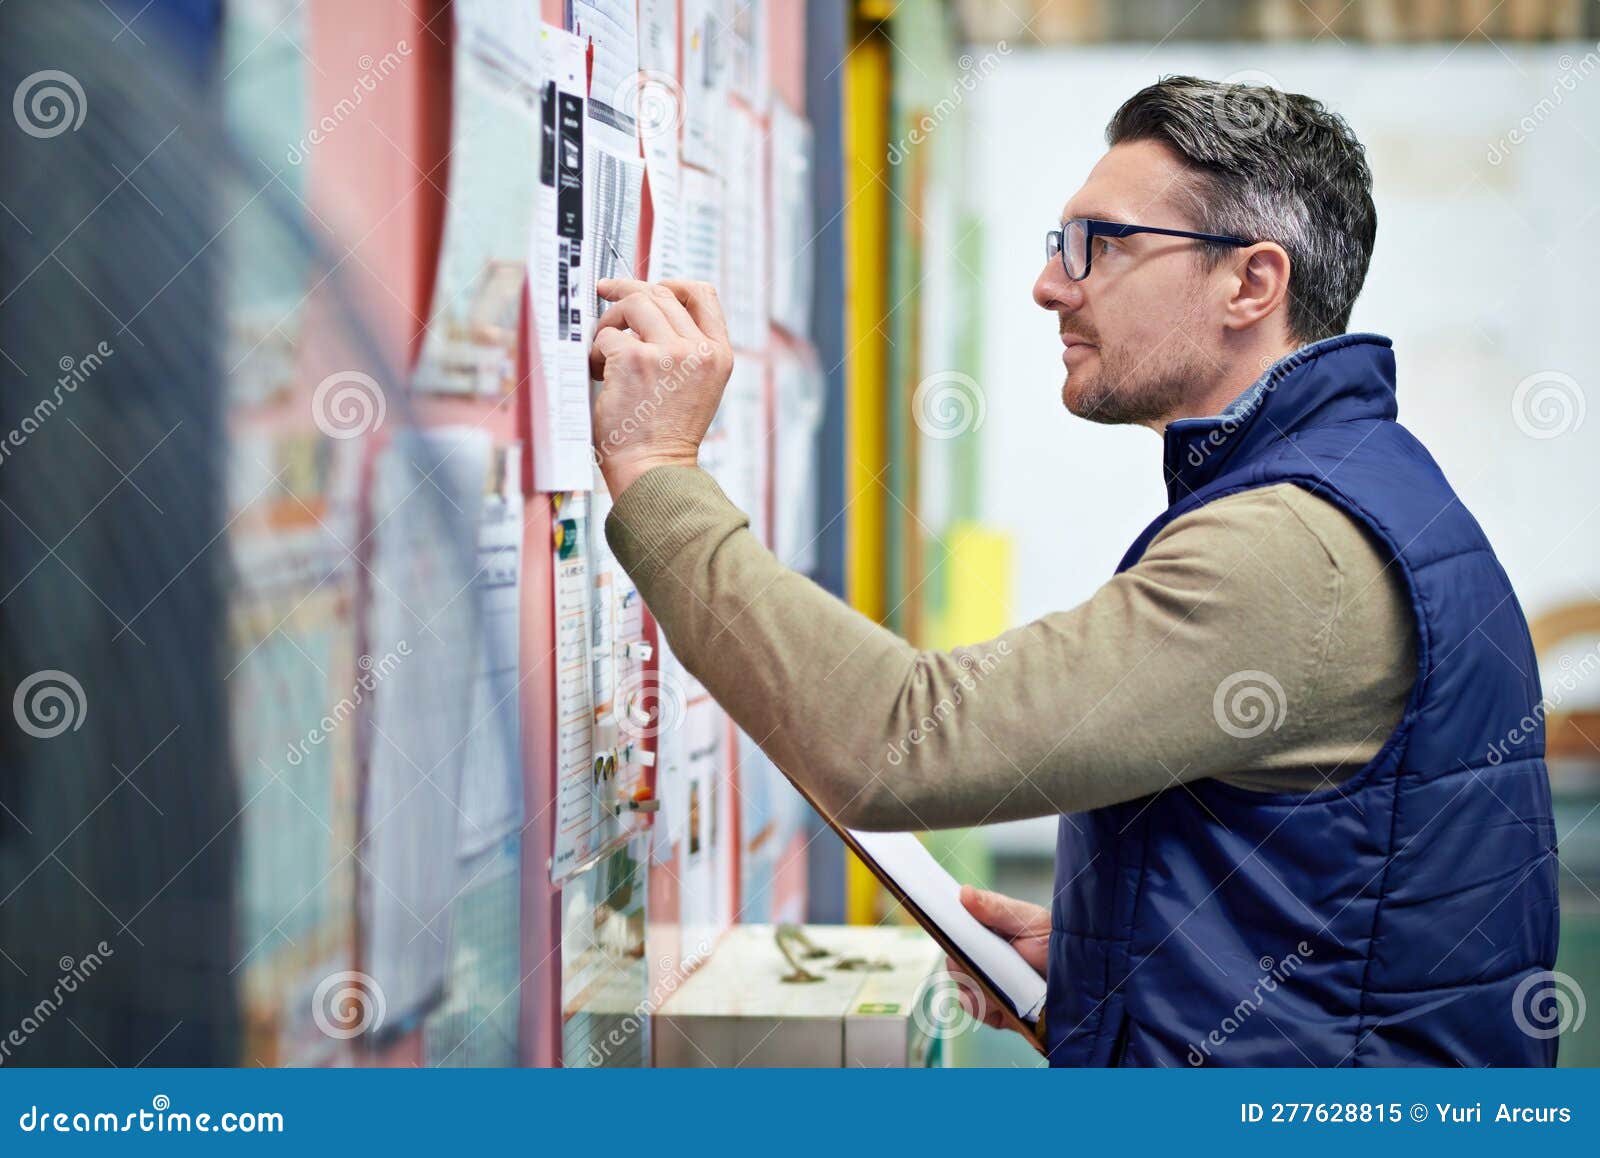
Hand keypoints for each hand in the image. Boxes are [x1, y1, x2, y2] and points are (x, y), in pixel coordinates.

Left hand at [590, 278, 734, 497]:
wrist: (654, 470)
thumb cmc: (667, 436)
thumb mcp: (698, 388)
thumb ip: (687, 350)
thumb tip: (651, 312)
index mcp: (718, 355)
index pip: (702, 294)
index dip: (671, 283)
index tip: (648, 286)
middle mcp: (698, 350)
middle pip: (660, 294)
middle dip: (627, 293)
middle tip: (606, 297)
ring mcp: (668, 353)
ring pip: (633, 304)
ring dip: (610, 321)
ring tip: (603, 349)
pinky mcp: (635, 360)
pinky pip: (607, 336)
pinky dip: (596, 351)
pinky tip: (600, 373)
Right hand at [946, 884, 1050, 1030]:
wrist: (1082, 979)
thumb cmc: (1056, 942)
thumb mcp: (1028, 919)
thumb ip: (996, 908)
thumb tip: (963, 893)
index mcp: (985, 932)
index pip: (953, 931)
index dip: (947, 932)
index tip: (950, 933)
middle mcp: (981, 959)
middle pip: (953, 963)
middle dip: (965, 965)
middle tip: (989, 963)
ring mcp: (987, 986)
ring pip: (962, 988)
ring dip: (979, 989)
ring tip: (1006, 984)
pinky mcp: (995, 1010)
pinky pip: (977, 1011)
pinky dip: (987, 1009)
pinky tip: (1005, 1003)